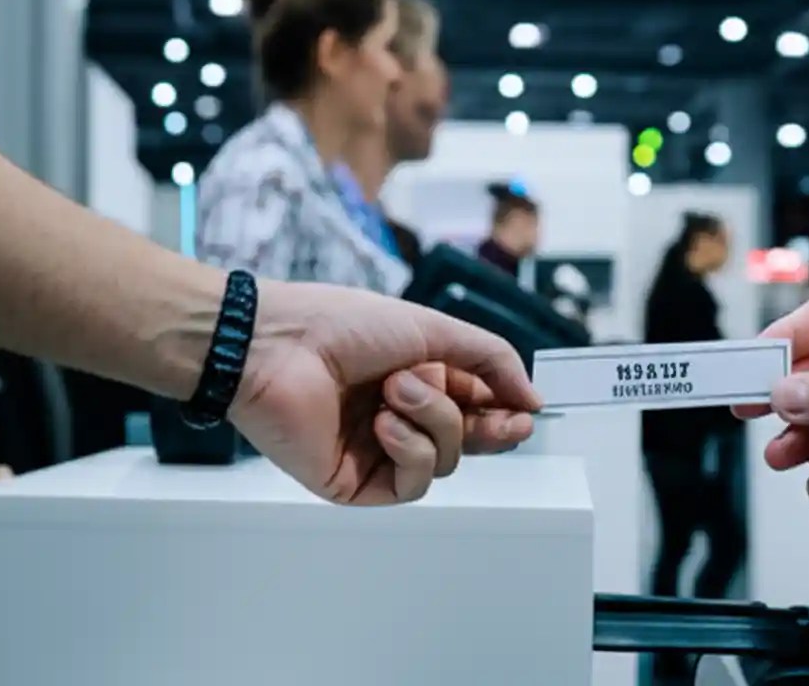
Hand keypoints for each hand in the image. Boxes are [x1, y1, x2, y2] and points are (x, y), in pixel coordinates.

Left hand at [228, 281, 541, 505]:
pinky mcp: (356, 482)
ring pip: (445, 460)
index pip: (477, 406)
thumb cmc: (341, 326)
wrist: (275, 346)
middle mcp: (400, 417)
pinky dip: (409, 450)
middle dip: (491, 430)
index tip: (526, 410)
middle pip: (469, 441)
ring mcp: (378, 451)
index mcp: (418, 377)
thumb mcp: (433, 329)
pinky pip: (412, 482)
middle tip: (507, 423)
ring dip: (434, 422)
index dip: (505, 412)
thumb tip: (533, 398)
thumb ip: (490, 360)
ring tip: (396, 390)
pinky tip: (384, 424)